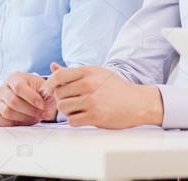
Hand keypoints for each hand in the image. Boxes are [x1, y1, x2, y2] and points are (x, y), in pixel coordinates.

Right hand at [0, 71, 55, 126]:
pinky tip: (23, 121)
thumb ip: (48, 87)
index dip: (32, 98)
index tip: (42, 105)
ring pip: (7, 112)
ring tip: (36, 118)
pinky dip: (10, 123)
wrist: (30, 97)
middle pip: (13, 102)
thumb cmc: (37, 90)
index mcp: (14, 77)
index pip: (19, 88)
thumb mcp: (44, 85)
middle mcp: (3, 88)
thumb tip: (51, 92)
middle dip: (31, 110)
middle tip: (43, 114)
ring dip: (24, 118)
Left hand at [40, 63, 162, 128]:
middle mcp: (89, 84)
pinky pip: (72, 121)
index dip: (49, 84)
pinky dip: (74, 120)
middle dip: (61, 99)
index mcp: (88, 71)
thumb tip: (53, 66)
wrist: (138, 102)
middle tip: (70, 101)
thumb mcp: (97, 73)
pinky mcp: (95, 116)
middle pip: (59, 94)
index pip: (58, 76)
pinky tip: (83, 117)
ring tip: (77, 109)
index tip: (49, 90)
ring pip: (63, 108)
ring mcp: (92, 101)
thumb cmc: (116, 88)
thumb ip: (73, 72)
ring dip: (67, 111)